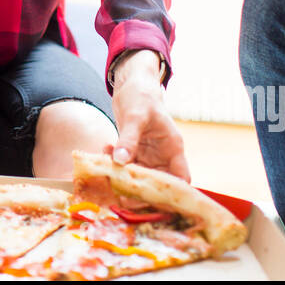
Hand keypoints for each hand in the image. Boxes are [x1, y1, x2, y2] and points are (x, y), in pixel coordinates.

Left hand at [106, 49, 190, 181]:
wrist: (132, 84)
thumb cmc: (141, 96)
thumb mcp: (136, 116)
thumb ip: (128, 139)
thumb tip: (120, 161)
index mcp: (172, 148)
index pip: (180, 179)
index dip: (171, 193)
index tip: (152, 200)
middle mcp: (163, 155)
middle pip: (157, 183)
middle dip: (139, 189)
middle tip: (119, 192)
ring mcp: (148, 155)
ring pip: (138, 176)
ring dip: (122, 175)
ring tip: (106, 166)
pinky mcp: (134, 151)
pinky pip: (125, 165)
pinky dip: (114, 162)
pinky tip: (104, 150)